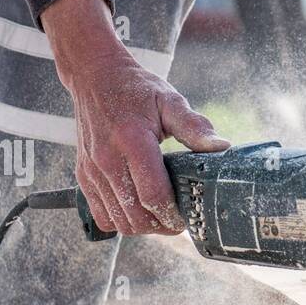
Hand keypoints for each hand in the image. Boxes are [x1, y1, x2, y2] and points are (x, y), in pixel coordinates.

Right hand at [42, 0, 229, 234]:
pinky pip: (101, 216)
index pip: (153, 195)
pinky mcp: (83, 176)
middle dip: (161, 226)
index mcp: (132, 142)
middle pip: (136, 215)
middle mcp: (107, 160)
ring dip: (143, 227)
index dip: (173, 215)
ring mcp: (92, 170)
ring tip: (160, 218)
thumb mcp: (169, 100)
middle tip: (178, 221)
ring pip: (119, 221)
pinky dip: (121, 222)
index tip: (187, 218)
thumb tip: (222, 147)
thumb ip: (194, 126)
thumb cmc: (136, 89)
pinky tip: (137, 212)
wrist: (94, 77)